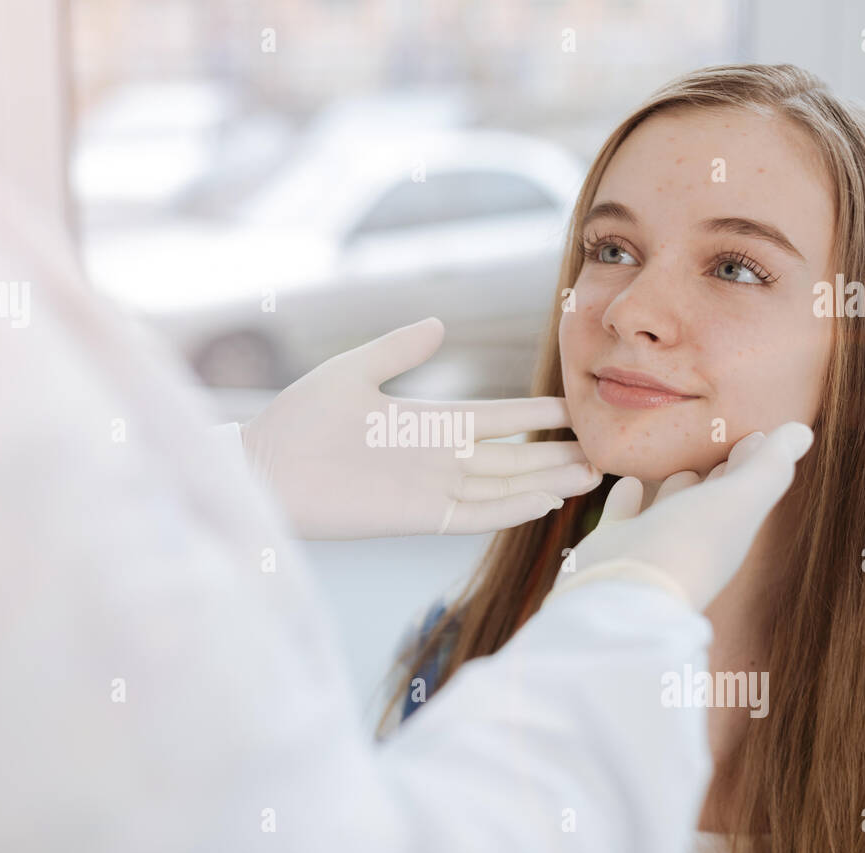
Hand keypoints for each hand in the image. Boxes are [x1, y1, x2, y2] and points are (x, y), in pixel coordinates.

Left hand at [241, 318, 602, 538]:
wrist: (261, 469)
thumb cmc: (297, 419)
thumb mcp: (352, 371)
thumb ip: (398, 350)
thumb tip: (439, 323)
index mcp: (426, 421)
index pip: (495, 418)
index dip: (533, 415)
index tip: (572, 406)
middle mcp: (436, 457)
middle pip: (511, 457)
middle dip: (555, 455)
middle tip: (602, 451)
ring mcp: (430, 488)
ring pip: (503, 486)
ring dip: (545, 482)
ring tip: (589, 476)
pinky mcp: (416, 516)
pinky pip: (473, 514)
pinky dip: (508, 509)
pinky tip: (543, 502)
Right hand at [552, 424, 814, 609]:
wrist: (623, 592)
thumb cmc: (687, 543)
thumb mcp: (738, 500)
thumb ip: (769, 466)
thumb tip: (804, 430)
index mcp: (729, 530)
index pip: (747, 488)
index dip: (753, 460)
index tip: (757, 433)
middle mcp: (693, 538)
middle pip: (711, 497)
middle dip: (718, 471)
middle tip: (719, 441)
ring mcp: (653, 543)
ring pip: (669, 505)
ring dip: (676, 484)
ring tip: (678, 462)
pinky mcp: (613, 546)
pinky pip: (624, 516)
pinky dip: (629, 497)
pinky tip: (630, 482)